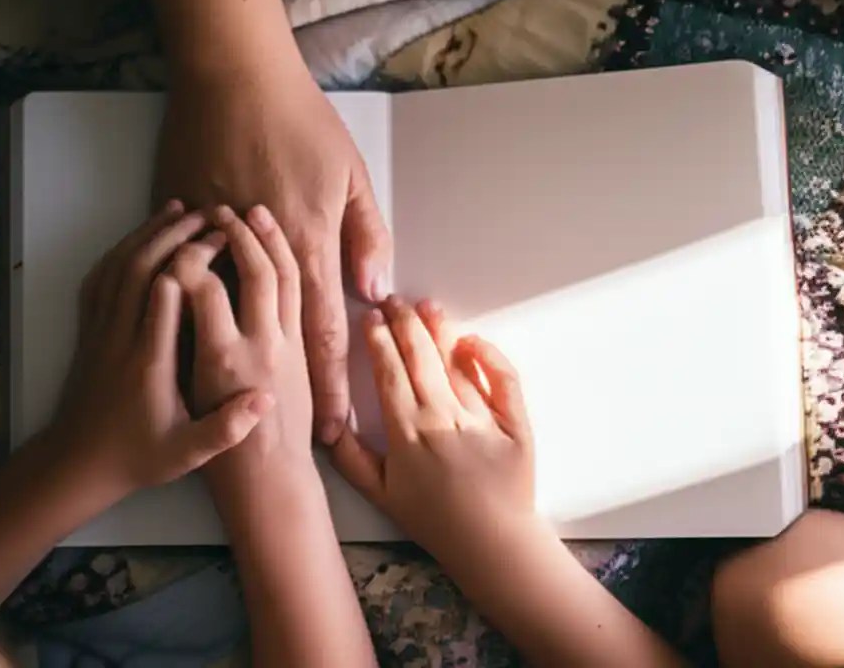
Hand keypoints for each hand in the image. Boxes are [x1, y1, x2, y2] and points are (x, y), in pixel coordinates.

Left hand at [54, 201, 271, 493]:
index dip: (193, 259)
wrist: (76, 466)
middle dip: (175, 235)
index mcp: (149, 364)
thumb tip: (266, 399)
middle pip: (142, 268)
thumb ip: (226, 428)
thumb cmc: (138, 457)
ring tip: (180, 211)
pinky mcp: (90, 332)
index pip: (166, 294)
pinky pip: (101, 279)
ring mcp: (100, 332)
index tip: (225, 239)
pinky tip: (141, 237)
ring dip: (148, 234)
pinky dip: (121, 250)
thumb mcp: (187, 453)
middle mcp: (121, 339)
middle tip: (211, 215)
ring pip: (119, 267)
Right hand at [154, 70, 391, 445]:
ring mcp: (214, 247)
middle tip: (296, 446)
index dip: (330, 387)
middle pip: (276, 342)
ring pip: (224, 321)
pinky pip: (187, 285)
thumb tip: (371, 293)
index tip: (333, 430)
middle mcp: (259, 259)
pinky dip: (192, 321)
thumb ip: (364, 236)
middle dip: (289, 397)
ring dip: (234, 369)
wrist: (231, 77)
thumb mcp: (350, 175)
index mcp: (308, 246)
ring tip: (243, 415)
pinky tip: (193, 356)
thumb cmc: (299, 123)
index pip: (324, 334)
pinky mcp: (181, 229)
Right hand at [331, 297, 536, 567]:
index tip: (370, 317)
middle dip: (404, 322)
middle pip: (420, 356)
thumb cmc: (434, 519)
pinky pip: (503, 379)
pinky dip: (488, 355)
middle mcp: (442, 420)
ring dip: (439, 329)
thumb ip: (350, 458)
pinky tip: (471, 339)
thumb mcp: (381, 494)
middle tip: (393, 300)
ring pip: (456, 362)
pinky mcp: (515, 422)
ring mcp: (481, 419)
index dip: (379, 339)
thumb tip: (327, 423)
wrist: (491, 542)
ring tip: (426, 307)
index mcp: (407, 433)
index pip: (389, 372)